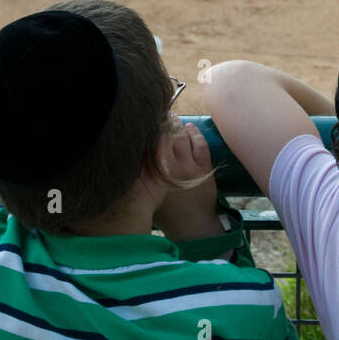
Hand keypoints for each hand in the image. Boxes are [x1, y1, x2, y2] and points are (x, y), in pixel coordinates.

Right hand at [152, 121, 222, 241]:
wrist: (192, 226)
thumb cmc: (167, 211)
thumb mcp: (148, 192)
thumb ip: (142, 172)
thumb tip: (135, 148)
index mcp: (150, 175)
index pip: (147, 144)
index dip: (148, 129)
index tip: (147, 119)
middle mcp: (167, 169)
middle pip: (164, 136)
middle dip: (163, 122)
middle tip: (161, 113)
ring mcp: (186, 167)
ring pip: (181, 137)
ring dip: (178, 125)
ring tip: (174, 118)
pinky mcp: (203, 168)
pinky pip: (199, 143)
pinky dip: (195, 133)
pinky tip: (190, 128)